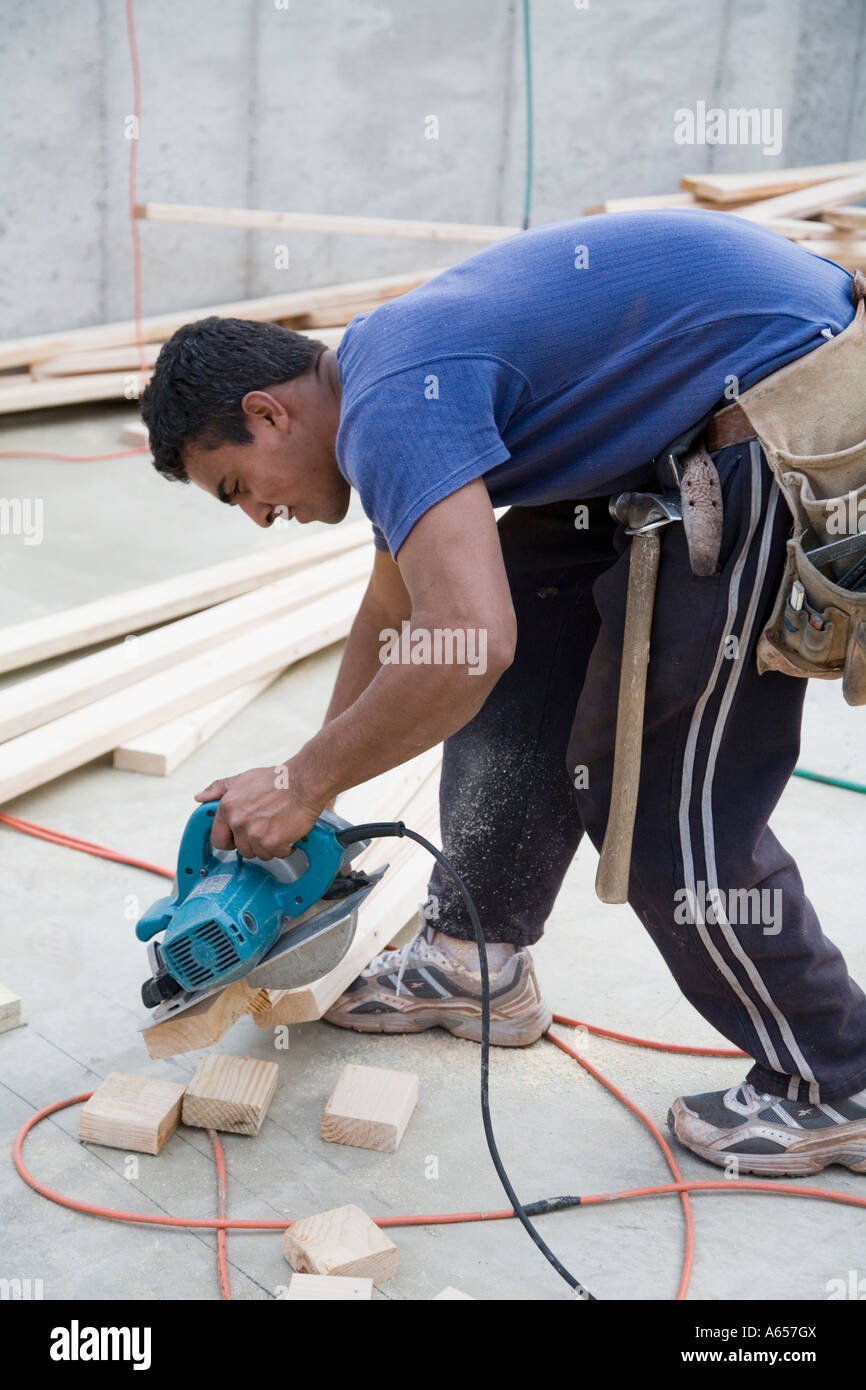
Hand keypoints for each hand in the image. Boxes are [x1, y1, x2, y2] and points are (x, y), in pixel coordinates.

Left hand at [195, 763, 323, 859]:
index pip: (218, 839)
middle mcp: (238, 822)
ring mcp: (255, 833)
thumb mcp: (243, 779)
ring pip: (260, 854)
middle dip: (254, 843)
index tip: (240, 838)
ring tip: (279, 826)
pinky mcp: (273, 842)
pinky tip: (289, 831)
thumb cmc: (277, 780)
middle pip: (242, 849)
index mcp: (227, 808)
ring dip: (271, 845)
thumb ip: (219, 788)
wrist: (304, 782)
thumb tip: (200, 797)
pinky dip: (286, 847)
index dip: (230, 841)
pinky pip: (278, 854)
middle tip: (267, 827)